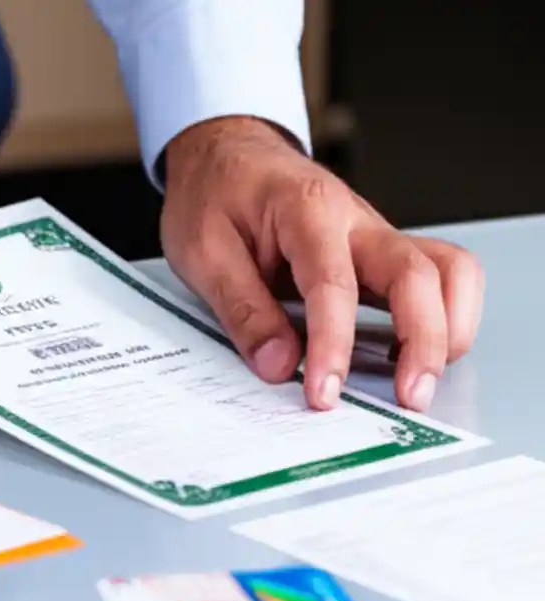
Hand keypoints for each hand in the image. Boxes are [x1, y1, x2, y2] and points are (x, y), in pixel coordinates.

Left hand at [161, 117, 483, 411]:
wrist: (226, 153)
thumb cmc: (213, 194)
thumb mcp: (202, 251)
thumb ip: (242, 308)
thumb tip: (278, 365)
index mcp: (306, 211)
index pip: (333, 285)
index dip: (332, 345)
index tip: (322, 392)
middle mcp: (356, 220)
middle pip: (418, 274)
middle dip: (422, 342)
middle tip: (407, 398)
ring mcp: (376, 236)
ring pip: (448, 272)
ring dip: (447, 328)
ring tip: (418, 381)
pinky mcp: (381, 254)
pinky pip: (437, 279)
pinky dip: (440, 317)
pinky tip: (409, 354)